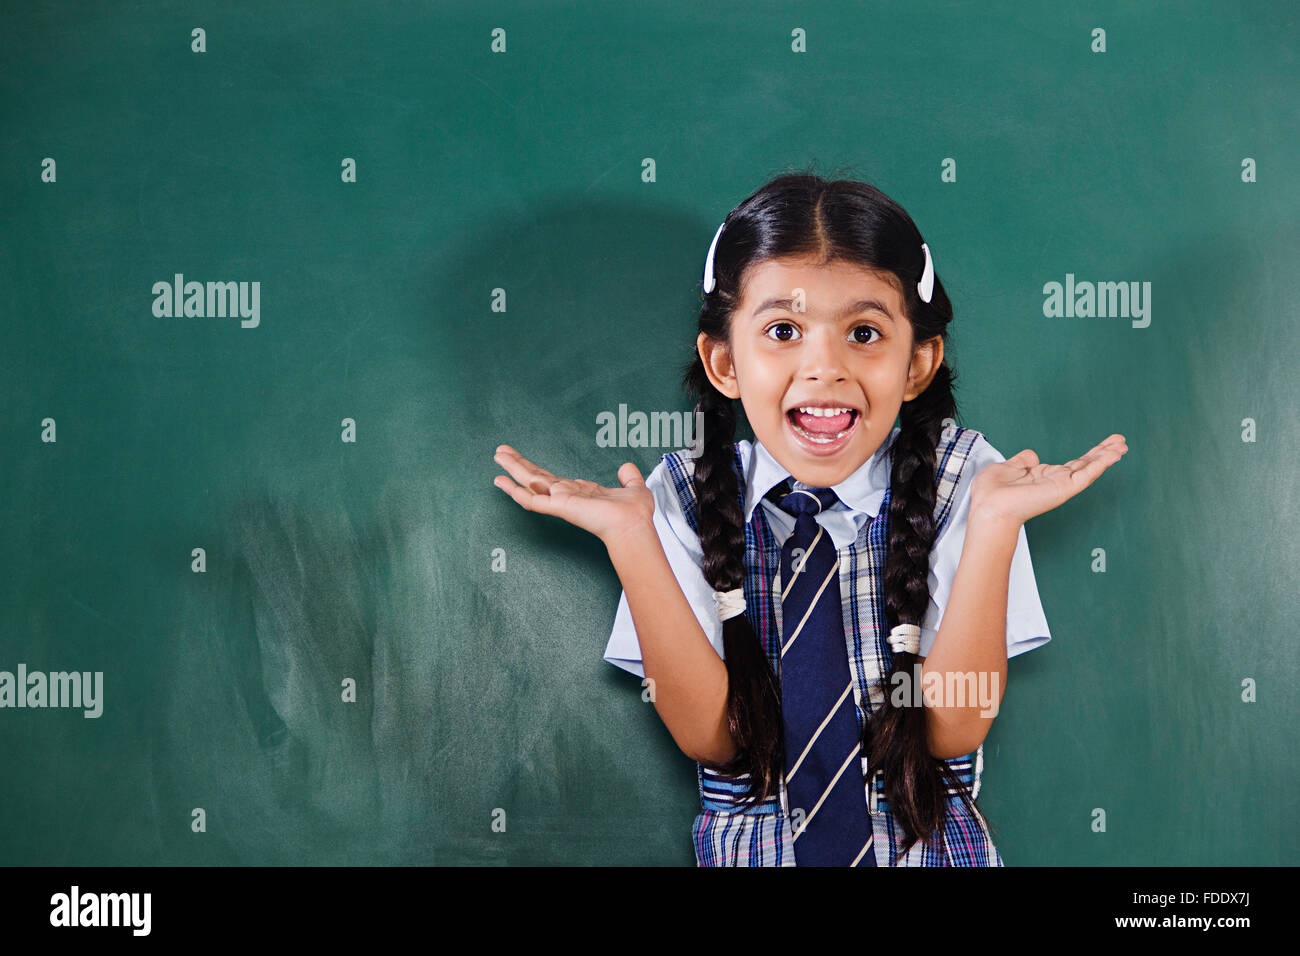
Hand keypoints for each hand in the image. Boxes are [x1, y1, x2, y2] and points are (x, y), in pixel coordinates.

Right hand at [492, 444, 655, 547]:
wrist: (633, 525)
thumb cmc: (634, 514)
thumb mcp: (634, 488)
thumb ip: (629, 478)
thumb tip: (626, 467)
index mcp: (581, 493)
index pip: (553, 480)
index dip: (538, 471)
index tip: (526, 464)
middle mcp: (567, 496)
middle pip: (536, 477)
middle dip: (518, 464)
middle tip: (501, 452)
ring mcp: (560, 501)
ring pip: (530, 483)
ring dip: (513, 469)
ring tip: (497, 456)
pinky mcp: (558, 506)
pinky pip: (532, 499)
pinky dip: (515, 491)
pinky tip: (501, 482)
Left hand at [969, 433, 1127, 527]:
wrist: (989, 507)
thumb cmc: (991, 494)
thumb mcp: (1006, 468)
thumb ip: (1022, 461)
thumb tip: (1033, 455)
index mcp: (1041, 477)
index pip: (1071, 464)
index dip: (1087, 455)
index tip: (1101, 445)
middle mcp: (1054, 481)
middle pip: (1085, 464)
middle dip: (1103, 452)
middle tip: (1120, 441)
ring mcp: (1060, 486)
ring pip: (1089, 469)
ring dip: (1106, 456)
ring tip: (1122, 446)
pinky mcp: (1063, 489)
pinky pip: (1086, 475)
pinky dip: (1101, 464)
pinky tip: (1113, 455)